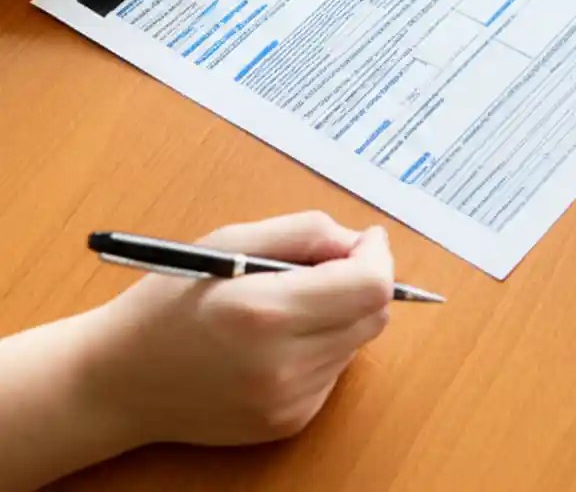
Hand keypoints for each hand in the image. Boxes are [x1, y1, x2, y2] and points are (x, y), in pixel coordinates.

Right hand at [83, 212, 393, 446]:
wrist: (118, 382)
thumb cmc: (168, 303)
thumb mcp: (227, 242)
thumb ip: (303, 233)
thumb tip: (360, 242)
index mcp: (264, 311)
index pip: (370, 286)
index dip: (377, 257)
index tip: (365, 240)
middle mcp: (283, 363)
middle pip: (374, 315)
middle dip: (362, 282)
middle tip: (327, 266)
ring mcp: (289, 400)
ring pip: (356, 343)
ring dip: (339, 316)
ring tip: (286, 307)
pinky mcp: (290, 421)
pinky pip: (334, 372)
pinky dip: (321, 349)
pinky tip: (275, 344)